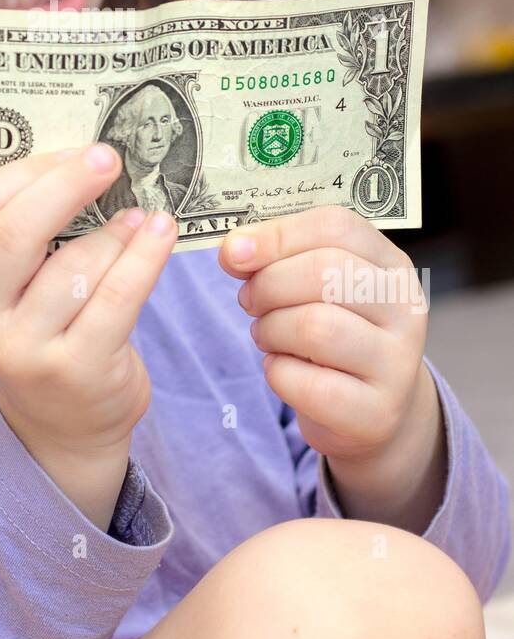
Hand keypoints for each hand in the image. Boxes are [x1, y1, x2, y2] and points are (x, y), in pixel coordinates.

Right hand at [0, 144, 177, 462]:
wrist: (64, 424)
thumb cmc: (46, 329)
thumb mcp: (14, 287)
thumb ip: (28, 231)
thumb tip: (78, 156)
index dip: (25, 171)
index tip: (70, 149)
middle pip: (15, 232)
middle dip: (65, 184)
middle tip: (107, 157)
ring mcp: (22, 350)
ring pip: (72, 266)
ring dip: (115, 230)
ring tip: (142, 214)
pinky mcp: (75, 369)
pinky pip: (116, 297)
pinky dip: (144, 256)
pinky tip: (159, 231)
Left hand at [218, 206, 429, 467]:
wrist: (372, 412)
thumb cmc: (335, 336)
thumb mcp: (320, 290)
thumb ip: (281, 259)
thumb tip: (234, 249)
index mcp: (391, 265)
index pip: (337, 226)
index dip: (277, 234)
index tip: (234, 252)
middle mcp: (405, 309)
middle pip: (324, 271)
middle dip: (268, 284)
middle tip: (249, 301)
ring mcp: (397, 363)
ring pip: (316, 327)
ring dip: (271, 329)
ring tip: (266, 335)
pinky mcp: (376, 412)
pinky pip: (309, 384)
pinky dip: (278, 373)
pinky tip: (281, 369)